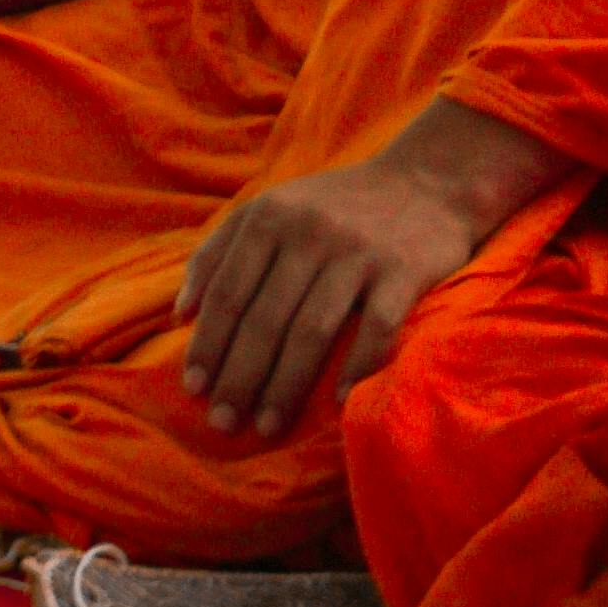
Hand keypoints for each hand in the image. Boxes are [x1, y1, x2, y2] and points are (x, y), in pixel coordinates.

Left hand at [178, 144, 490, 441]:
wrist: (426, 181)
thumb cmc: (336, 206)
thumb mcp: (271, 208)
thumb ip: (220, 251)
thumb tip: (181, 312)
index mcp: (270, 216)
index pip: (228, 291)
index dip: (208, 344)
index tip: (194, 389)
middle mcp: (310, 231)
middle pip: (265, 318)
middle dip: (239, 377)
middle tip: (224, 423)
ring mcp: (358, 252)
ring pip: (312, 330)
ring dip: (285, 386)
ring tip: (268, 425)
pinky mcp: (402, 271)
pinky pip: (376, 329)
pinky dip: (355, 368)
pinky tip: (336, 403)